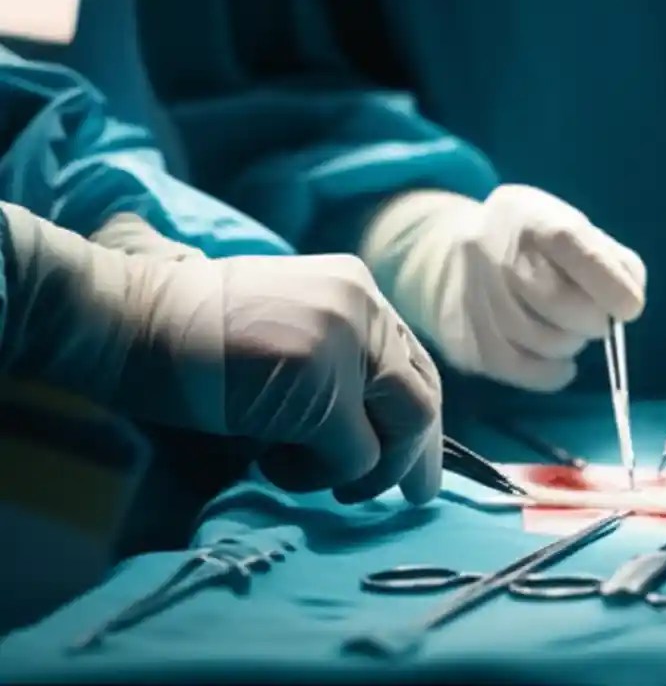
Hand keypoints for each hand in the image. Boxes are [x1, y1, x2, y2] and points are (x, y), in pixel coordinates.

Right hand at [2, 202, 442, 504]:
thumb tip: (378, 427)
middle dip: (415, 456)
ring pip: (398, 431)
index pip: (411, 361)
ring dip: (362, 471)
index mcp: (356, 289)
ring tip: (303, 471)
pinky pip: (353, 456)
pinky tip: (272, 465)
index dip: (417, 418)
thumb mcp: (283, 327)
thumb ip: (337, 357)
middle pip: (420, 398)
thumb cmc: (189, 334)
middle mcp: (363, 307)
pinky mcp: (322, 388)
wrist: (125, 318)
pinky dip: (319, 476)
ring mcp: (345, 344)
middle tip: (412, 496)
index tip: (415, 459)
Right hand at [360, 185, 645, 391]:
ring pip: (546, 342)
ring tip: (565, 329)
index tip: (630, 308)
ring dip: (570, 343)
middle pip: (559, 302)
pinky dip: (553, 373)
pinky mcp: (464, 340)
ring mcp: (474, 298)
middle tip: (594, 319)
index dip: (606, 280)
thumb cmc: (531, 245)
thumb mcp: (569, 227)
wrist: (449, 252)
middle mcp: (491, 252)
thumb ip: (611, 258)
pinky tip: (559, 362)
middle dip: (593, 319)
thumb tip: (629, 303)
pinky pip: (524, 371)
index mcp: (528, 217)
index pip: (568, 241)